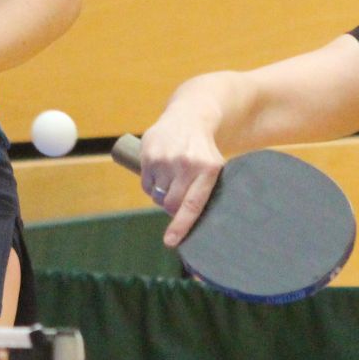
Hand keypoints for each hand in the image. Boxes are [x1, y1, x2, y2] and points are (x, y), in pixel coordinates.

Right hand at [136, 112, 225, 247]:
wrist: (189, 117)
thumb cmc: (203, 153)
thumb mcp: (212, 168)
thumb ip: (204, 194)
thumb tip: (199, 230)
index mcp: (208, 170)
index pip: (192, 204)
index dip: (181, 225)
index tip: (170, 242)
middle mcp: (187, 163)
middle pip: (171, 203)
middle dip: (171, 207)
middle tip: (176, 197)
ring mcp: (166, 157)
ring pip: (157, 195)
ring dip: (161, 194)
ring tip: (170, 177)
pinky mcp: (149, 152)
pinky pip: (146, 184)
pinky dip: (151, 183)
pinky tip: (160, 170)